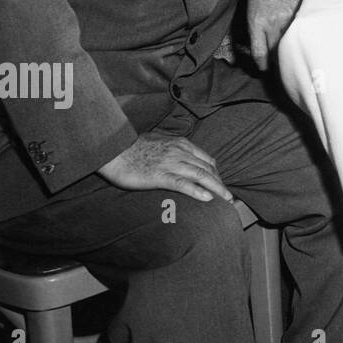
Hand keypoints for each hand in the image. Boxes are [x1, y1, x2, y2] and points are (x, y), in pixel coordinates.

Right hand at [98, 133, 231, 202]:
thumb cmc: (132, 148)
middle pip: (207, 169)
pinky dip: (198, 191)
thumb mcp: (158, 142)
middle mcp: (180, 152)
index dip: (216, 173)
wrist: (113, 150)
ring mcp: (171, 164)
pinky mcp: (160, 176)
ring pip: (201, 176)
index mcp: (180, 144)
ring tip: (226, 200)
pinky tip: (208, 198)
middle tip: (229, 197)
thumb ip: (171, 149)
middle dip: (220, 183)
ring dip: (217, 188)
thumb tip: (178, 156)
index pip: (206, 160)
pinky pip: (183, 184)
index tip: (220, 184)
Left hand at [247, 0, 305, 70]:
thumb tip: (264, 51)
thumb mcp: (252, 11)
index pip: (259, 53)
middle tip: (279, 66)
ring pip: (290, 43)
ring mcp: (289, 18)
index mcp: (256, 22)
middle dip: (277, 62)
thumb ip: (257, 31)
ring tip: (291, 54)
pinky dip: (300, 37)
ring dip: (290, 50)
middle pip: (276, 52)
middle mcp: (272, 22)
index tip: (265, 69)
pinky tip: (302, 40)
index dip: (262, 65)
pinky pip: (300, 31)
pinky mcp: (301, 13)